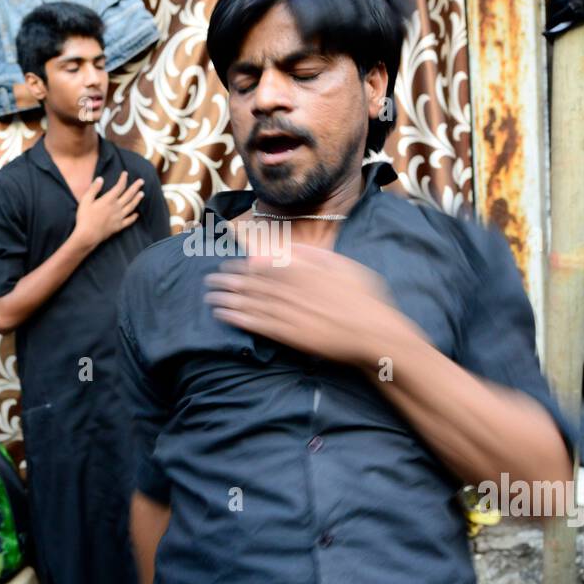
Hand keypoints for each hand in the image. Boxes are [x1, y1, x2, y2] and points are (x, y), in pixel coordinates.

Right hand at [74, 171, 144, 250]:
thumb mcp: (86, 200)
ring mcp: (119, 217)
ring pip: (131, 206)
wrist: (87, 235)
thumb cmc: (84, 217)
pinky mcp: (119, 226)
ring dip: (137, 199)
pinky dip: (134, 217)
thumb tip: (100, 179)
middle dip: (136, 187)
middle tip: (142, 181)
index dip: (123, 179)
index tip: (125, 173)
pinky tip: (137, 214)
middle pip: (129, 195)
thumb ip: (94, 189)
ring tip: (142, 194)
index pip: (119, 187)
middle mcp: (116, 207)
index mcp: (108, 200)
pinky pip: (129, 221)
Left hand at [204, 242, 423, 372]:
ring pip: (251, 302)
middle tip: (209, 280)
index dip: (244, 265)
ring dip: (227, 297)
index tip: (230, 265)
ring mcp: (290, 312)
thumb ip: (316, 255)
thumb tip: (290, 248)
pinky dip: (237, 318)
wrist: (374, 334)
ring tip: (209, 296)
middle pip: (252, 282)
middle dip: (228, 280)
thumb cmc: (364, 300)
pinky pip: (257, 324)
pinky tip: (222, 315)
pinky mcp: (289, 335)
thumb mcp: (345, 266)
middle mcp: (293, 289)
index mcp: (306, 270)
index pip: (266, 264)